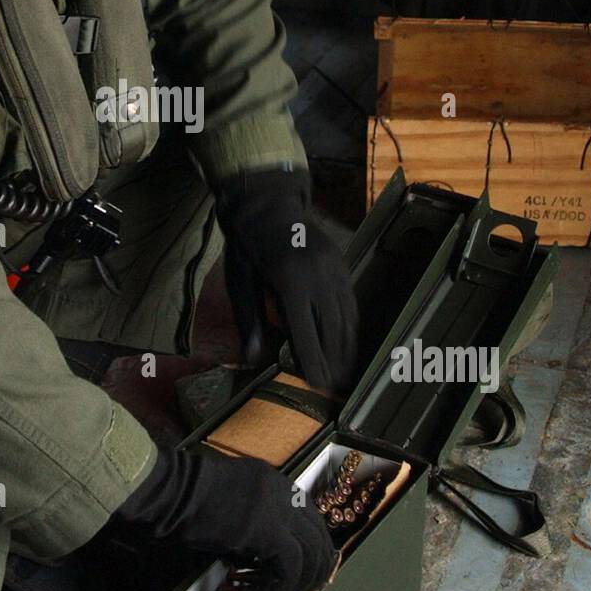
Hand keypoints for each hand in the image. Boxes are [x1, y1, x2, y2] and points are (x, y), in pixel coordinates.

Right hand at [115, 446, 336, 590]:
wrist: (172, 490)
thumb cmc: (186, 496)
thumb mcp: (228, 503)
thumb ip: (251, 520)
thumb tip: (258, 554)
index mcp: (273, 481)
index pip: (308, 514)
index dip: (311, 542)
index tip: (306, 564)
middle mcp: (283, 491)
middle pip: (317, 532)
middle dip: (318, 563)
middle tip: (307, 587)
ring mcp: (279, 509)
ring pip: (312, 551)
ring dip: (303, 579)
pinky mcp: (269, 530)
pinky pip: (291, 565)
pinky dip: (285, 587)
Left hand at [213, 166, 358, 394]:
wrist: (265, 202)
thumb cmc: (246, 244)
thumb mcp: (239, 280)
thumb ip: (248, 319)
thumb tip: (252, 358)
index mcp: (290, 280)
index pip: (307, 332)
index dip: (314, 361)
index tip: (321, 385)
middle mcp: (319, 274)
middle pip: (333, 327)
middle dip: (336, 359)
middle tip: (338, 387)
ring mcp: (334, 267)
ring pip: (347, 315)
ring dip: (348, 345)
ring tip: (347, 372)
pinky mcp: (341, 262)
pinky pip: (350, 300)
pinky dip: (351, 324)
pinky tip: (349, 341)